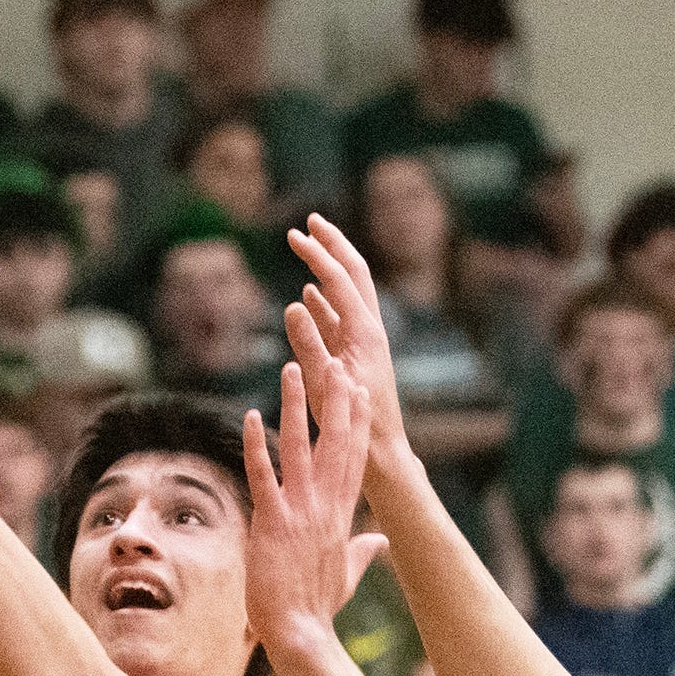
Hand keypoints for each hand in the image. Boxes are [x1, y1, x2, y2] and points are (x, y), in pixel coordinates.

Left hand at [237, 355, 388, 660]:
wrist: (300, 634)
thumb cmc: (318, 608)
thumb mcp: (348, 574)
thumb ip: (363, 552)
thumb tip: (381, 541)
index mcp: (341, 515)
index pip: (353, 460)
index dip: (357, 422)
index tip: (361, 391)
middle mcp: (325, 506)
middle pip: (336, 443)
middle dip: (337, 402)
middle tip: (337, 363)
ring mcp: (300, 512)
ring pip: (300, 448)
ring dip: (297, 407)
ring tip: (294, 369)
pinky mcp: (272, 522)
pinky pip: (262, 475)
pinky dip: (256, 444)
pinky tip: (249, 415)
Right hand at [284, 214, 412, 458]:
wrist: (381, 454)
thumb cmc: (354, 426)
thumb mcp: (324, 385)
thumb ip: (309, 345)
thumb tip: (293, 303)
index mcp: (366, 332)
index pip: (341, 278)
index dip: (318, 253)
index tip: (294, 233)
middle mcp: (370, 330)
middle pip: (354, 273)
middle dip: (332, 245)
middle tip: (311, 221)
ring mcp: (364, 342)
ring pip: (347, 292)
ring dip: (326, 268)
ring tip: (308, 247)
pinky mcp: (357, 357)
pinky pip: (339, 317)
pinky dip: (323, 300)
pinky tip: (309, 295)